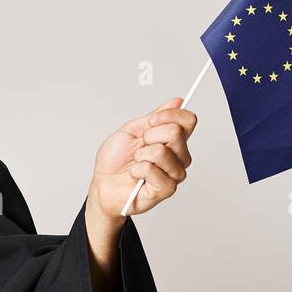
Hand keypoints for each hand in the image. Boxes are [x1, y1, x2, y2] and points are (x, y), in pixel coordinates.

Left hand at [90, 97, 197, 217]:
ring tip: (136, 163)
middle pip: (175, 133)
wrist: (103, 184)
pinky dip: (136, 170)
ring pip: (161, 151)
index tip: (151, 121)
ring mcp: (175, 173)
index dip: (170, 115)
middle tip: (139, 148)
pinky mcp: (167, 189)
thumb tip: (178, 102)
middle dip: (148, 136)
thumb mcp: (132, 130)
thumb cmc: (116, 160)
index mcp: (173, 140)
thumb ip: (155, 117)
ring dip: (140, 155)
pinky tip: (136, 176)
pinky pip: (151, 169)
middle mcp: (179, 156)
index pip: (188, 120)